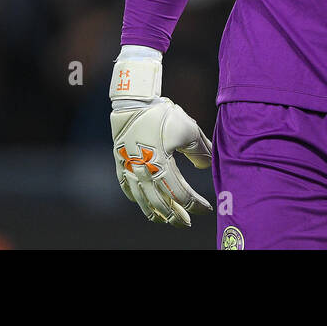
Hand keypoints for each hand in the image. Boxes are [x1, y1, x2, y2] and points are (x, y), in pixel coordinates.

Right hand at [109, 47, 212, 225]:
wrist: (133, 102)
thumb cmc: (163, 114)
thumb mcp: (189, 130)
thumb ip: (200, 152)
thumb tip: (206, 168)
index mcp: (161, 166)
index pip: (181, 194)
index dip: (194, 204)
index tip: (205, 208)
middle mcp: (143, 172)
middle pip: (161, 203)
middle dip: (176, 215)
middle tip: (187, 222)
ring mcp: (129, 170)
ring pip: (142, 200)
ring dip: (156, 213)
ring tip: (165, 219)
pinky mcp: (120, 163)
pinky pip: (127, 188)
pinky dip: (137, 199)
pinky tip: (143, 203)